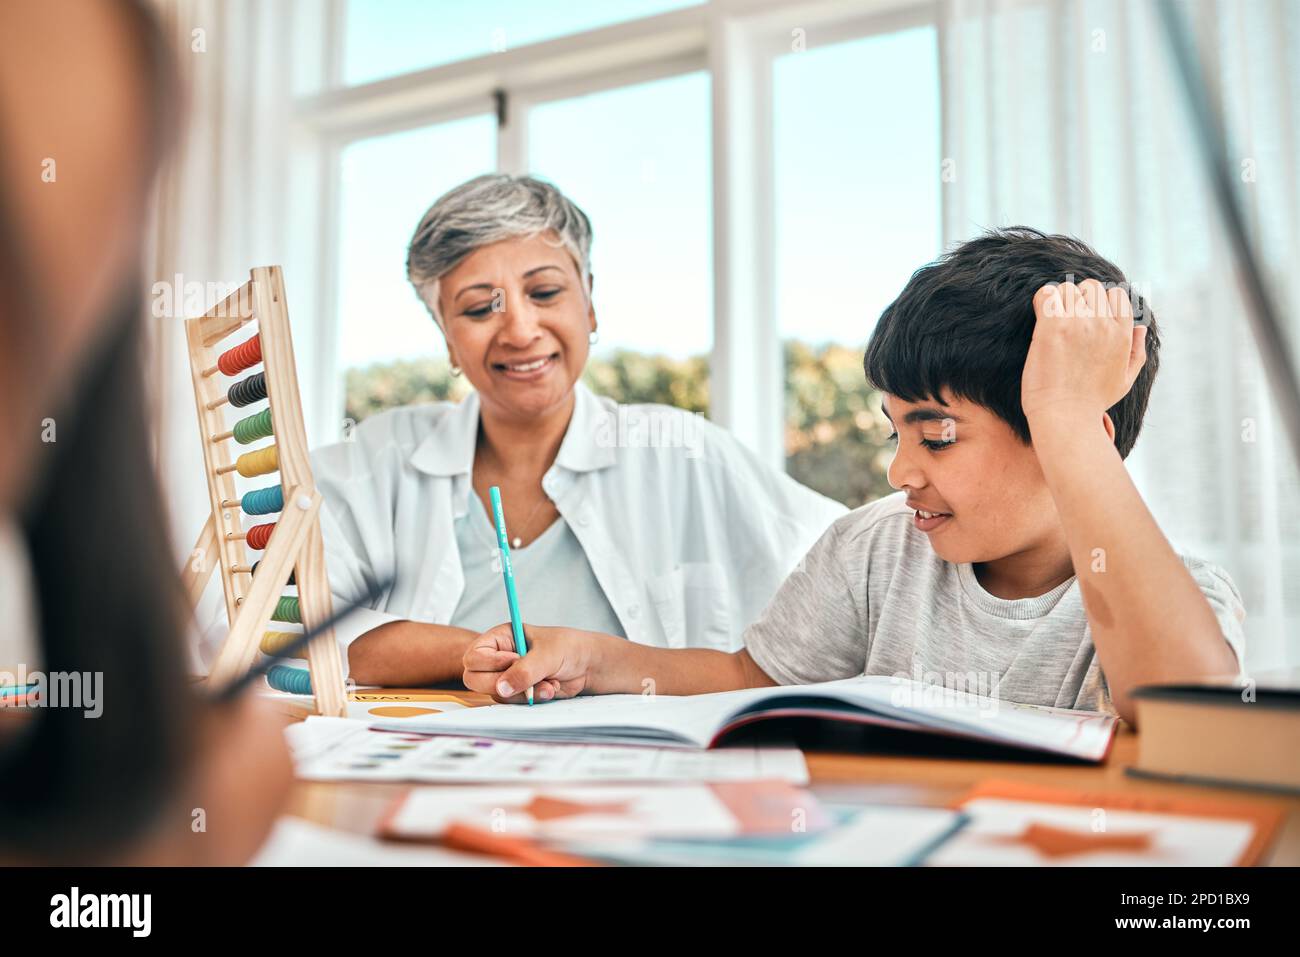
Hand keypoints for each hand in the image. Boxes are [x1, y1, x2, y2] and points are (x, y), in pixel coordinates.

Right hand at [462, 623, 602, 703]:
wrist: (588, 666)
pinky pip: (513, 703)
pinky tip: (550, 688)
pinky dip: (533, 699)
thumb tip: (501, 688)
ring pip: (497, 693)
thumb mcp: (547, 654)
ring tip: (548, 682)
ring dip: (524, 692)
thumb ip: (524, 670)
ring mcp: (507, 676)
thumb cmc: (569, 648)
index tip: (514, 660)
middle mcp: (499, 657)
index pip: (474, 655)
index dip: (489, 662)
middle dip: (502, 683)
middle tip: (526, 680)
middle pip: (475, 679)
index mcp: (501, 638)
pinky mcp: (518, 692)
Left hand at [1021, 279, 1147, 426]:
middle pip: (1091, 287)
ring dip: (1059, 300)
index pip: (1116, 293)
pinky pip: (1047, 295)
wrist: (1065, 417)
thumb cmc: (1092, 402)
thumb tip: (1140, 328)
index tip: (1087, 316)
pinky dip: (1042, 300)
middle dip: (1079, 298)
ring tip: (1052, 321)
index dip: (1100, 301)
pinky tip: (1040, 316)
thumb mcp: (1125, 379)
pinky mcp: (1052, 327)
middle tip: (1066, 320)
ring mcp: (1078, 323)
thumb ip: (1136, 351)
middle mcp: (1103, 324)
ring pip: (1068, 289)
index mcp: (1123, 332)